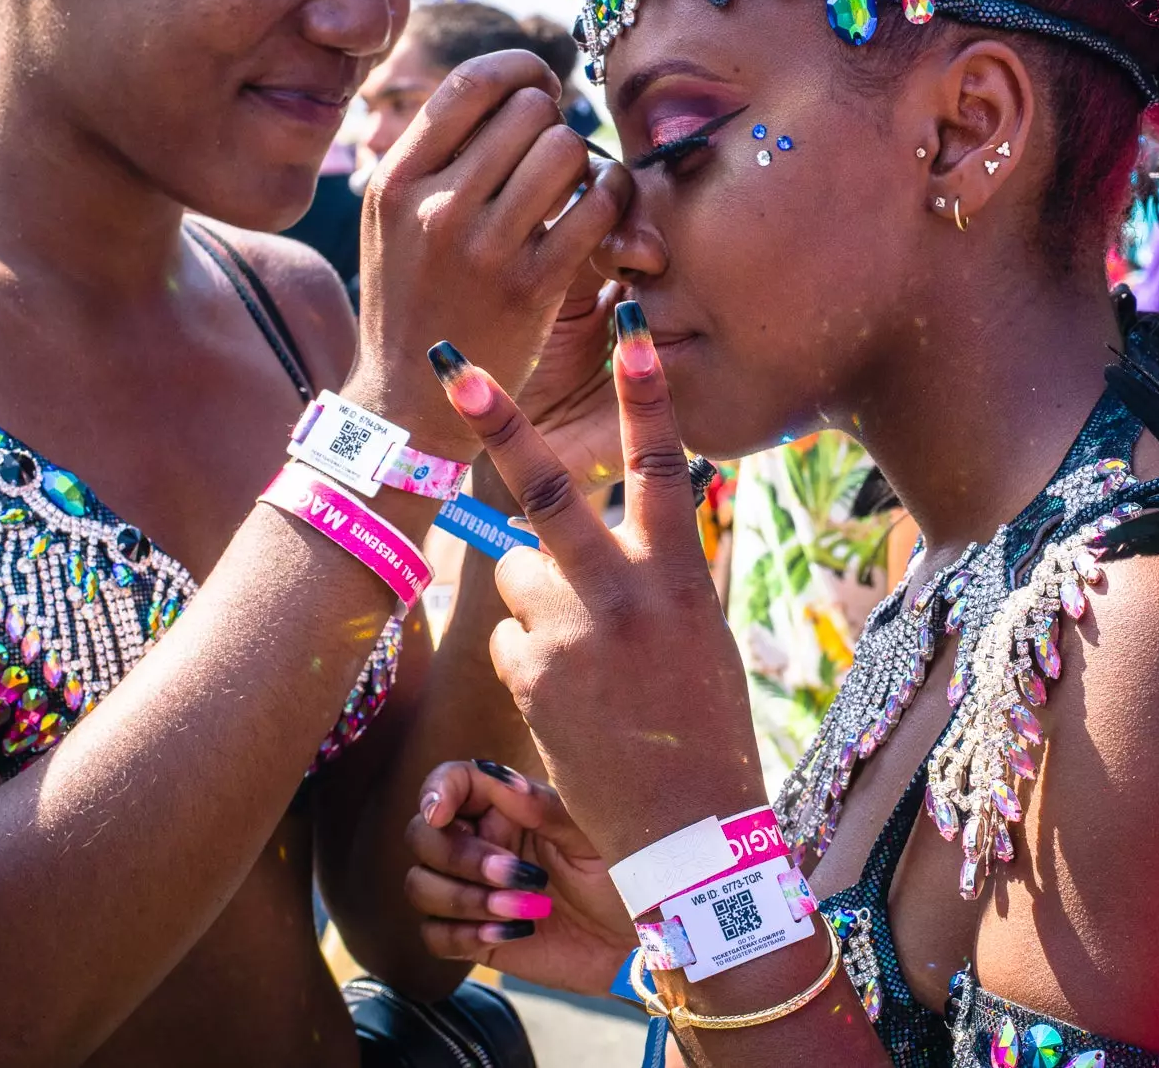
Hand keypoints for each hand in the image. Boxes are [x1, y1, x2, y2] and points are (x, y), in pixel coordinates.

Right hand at [349, 51, 630, 460]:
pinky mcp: (532, 288)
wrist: (408, 400)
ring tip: (575, 183)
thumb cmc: (412, 296)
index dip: (521, 70)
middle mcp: (436, 207)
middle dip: (554, 120)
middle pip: (527, 110)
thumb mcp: (393, 217)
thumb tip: (506, 83)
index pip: (471, 84)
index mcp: (397, 180)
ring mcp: (484, 248)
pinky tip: (602, 209)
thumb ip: (435, 153)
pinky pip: (596, 206)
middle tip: (555, 148)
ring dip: (584, 159)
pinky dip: (611, 197)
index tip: (539, 86)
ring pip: (565, 149)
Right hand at [407, 760, 630, 995]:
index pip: (452, 782)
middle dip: (462, 857)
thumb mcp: (592, 836)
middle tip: (519, 875)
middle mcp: (482, 843)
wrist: (638, 942)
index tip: (440, 814)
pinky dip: (464, 935)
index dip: (436, 791)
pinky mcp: (473, 936)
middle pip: (422, 837)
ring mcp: (473, 891)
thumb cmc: (623, 876)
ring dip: (465, 899)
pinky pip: (434, 935)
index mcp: (508, 807)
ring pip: (420, 886)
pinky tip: (511, 933)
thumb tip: (501, 779)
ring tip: (528, 908)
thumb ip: (544, 807)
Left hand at [426, 309, 766, 863]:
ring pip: (517, 571)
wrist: (688, 829)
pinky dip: (529, 658)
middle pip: (550, 489)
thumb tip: (587, 539)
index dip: (648, 395)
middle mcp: (623, 594)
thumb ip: (649, 576)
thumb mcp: (698, 634)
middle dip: (497, 422)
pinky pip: (509, 638)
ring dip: (536, 597)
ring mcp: (571, 634)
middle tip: (454, 364)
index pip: (662, 466)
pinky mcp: (531, 677)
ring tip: (584, 660)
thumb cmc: (704, 724)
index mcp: (679, 575)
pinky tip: (569, 701)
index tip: (633, 330)